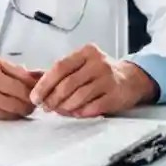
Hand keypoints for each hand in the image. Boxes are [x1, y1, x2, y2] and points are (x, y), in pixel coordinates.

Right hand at [0, 53, 39, 119]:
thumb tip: (39, 75)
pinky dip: (12, 115)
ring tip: (27, 108)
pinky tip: (15, 113)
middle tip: (36, 102)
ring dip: (24, 109)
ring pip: (13, 106)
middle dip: (32, 99)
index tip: (40, 89)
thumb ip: (15, 69)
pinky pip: (2, 115)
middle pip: (20, 92)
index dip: (35, 85)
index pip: (22, 76)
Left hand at [30, 44, 159, 117]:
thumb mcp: (83, 64)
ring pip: (79, 97)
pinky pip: (92, 107)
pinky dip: (80, 112)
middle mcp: (98, 63)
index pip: (60, 67)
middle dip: (53, 98)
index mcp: (86, 52)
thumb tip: (33, 80)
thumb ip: (61, 71)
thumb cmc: (101, 72)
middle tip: (46, 107)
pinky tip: (75, 113)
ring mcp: (108, 79)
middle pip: (68, 84)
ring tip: (59, 110)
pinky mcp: (115, 95)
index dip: (45, 84)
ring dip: (65, 107)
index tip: (35, 96)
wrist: (132, 78)